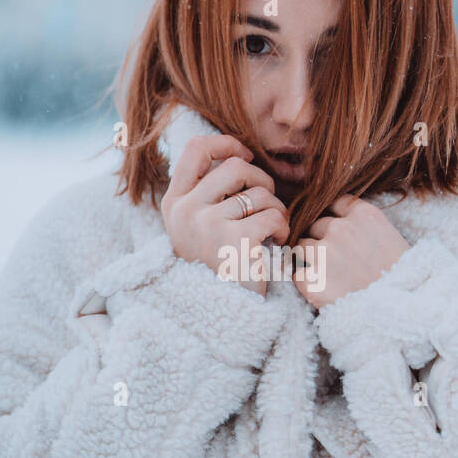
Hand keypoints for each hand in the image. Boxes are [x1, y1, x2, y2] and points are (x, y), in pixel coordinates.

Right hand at [161, 134, 289, 296]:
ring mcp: (207, 225)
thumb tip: (236, 153)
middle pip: (234, 166)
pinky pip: (271, 215)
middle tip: (267, 204)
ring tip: (273, 229)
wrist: (220, 314)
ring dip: (276, 208)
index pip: (195, 148)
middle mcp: (186, 211)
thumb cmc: (217, 265)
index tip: (246, 158)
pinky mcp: (233, 242)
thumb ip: (206, 193)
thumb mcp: (197, 226)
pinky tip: (277, 242)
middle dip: (261, 181)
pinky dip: (282, 228)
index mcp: (174, 202)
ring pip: (258, 193)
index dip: (226, 144)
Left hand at [293, 195, 409, 309]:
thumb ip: (363, 225)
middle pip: (316, 225)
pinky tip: (324, 292)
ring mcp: (324, 253)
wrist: (400, 315)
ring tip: (331, 279)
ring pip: (301, 247)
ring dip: (310, 261)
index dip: (335, 220)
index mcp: (364, 215)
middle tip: (339, 265)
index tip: (342, 236)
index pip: (334, 204)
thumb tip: (336, 220)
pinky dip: (306, 283)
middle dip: (323, 241)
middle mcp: (341, 229)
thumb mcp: (391, 239)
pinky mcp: (310, 279)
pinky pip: (296, 273)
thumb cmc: (399, 280)